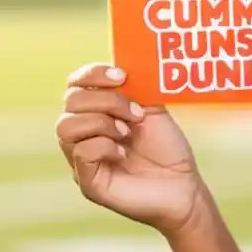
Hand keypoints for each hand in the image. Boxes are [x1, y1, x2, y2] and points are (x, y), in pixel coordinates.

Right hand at [55, 63, 206, 236]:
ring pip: (67, 126)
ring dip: (102, 122)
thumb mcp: (153, 111)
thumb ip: (135, 89)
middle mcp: (83, 135)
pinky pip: (80, 152)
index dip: (93, 74)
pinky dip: (103, 146)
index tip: (122, 76)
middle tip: (136, 114)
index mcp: (96, 114)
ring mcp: (81, 160)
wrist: (185, 187)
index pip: (75, 85)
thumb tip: (121, 64)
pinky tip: (123, 153)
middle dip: (106, 100)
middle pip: (70, 101)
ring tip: (127, 133)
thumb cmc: (168, 150)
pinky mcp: (88, 183)